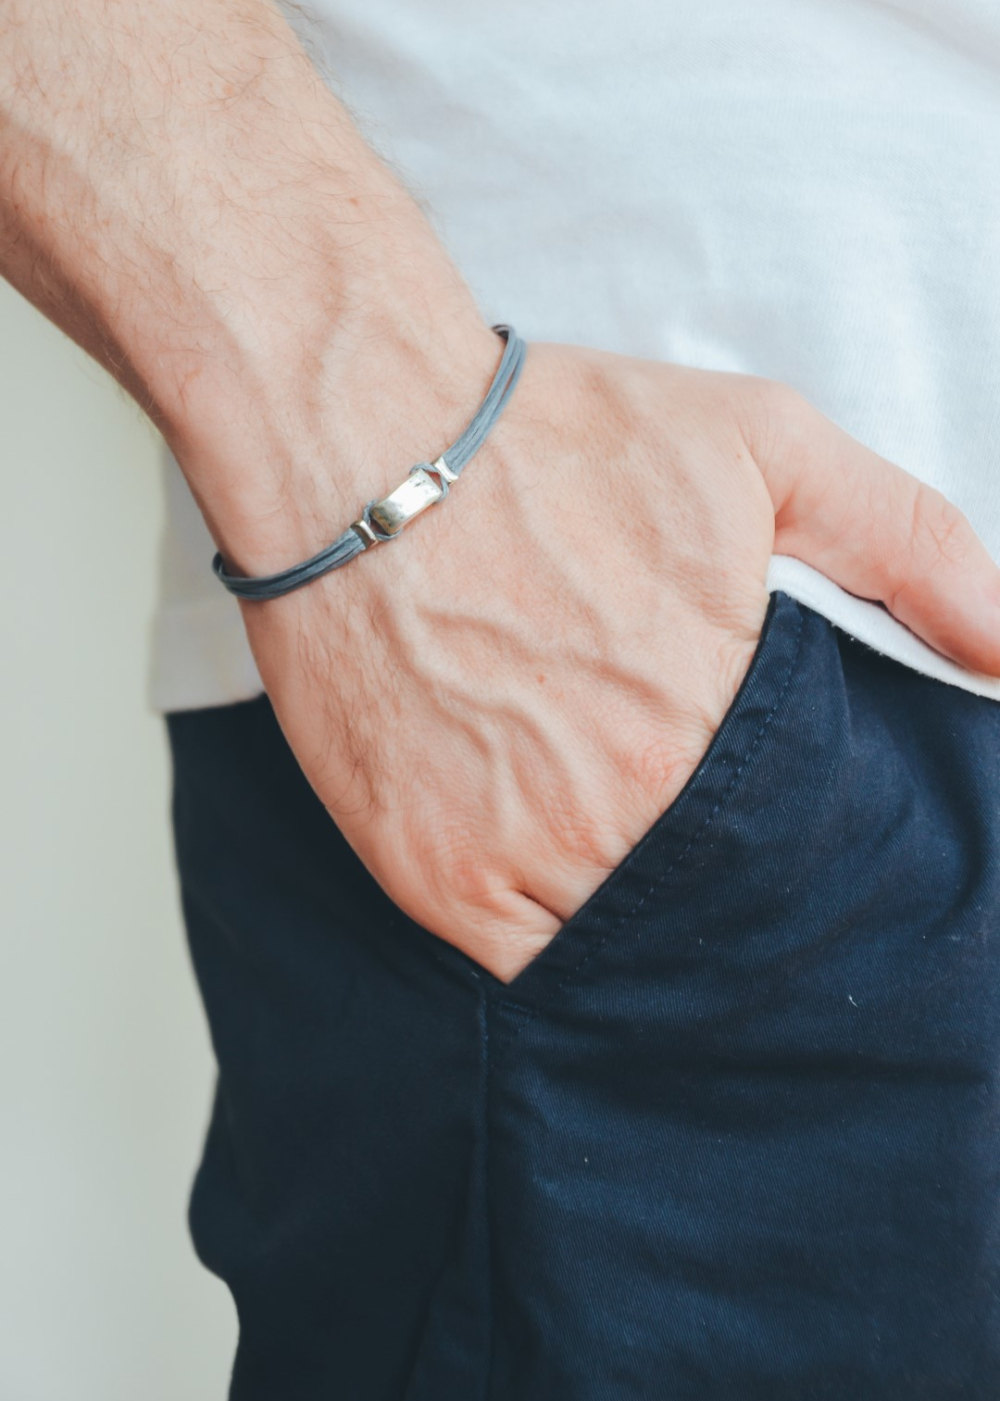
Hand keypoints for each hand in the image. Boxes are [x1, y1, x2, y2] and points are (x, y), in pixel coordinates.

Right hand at [235, 335, 999, 982]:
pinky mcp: (426, 871)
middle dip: (722, 888)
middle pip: (710, 911)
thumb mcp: (765, 447)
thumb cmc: (557, 441)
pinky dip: (547, 937)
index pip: (801, 856)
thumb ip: (913, 547)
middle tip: (695, 832)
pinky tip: (553, 867)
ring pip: (617, 950)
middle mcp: (620, 815)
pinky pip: (517, 959)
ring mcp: (514, 855)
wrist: (359, 443)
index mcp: (716, 729)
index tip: (778, 826)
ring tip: (623, 847)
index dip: (798, 850)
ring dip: (635, 919)